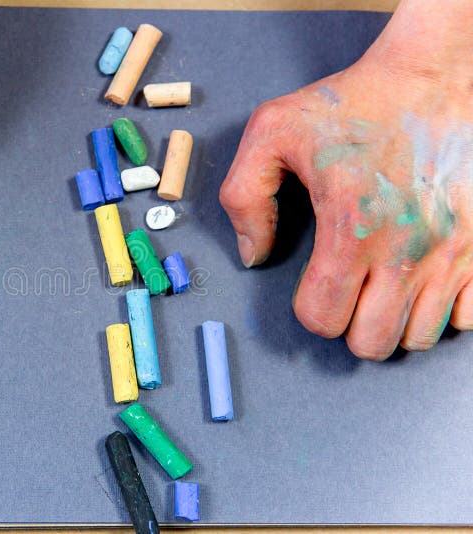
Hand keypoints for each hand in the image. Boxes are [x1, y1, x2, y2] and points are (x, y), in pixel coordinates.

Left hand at [219, 0, 472, 359]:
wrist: (435, 74)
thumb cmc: (355, 102)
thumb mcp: (272, 132)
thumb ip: (244, 198)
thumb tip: (255, 255)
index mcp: (351, 227)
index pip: (323, 319)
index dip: (309, 310)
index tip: (314, 286)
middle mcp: (407, 250)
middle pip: (372, 343)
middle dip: (351, 323)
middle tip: (349, 290)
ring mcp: (454, 252)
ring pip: (420, 337)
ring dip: (395, 319)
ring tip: (384, 284)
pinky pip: (469, 319)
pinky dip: (445, 307)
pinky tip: (425, 277)